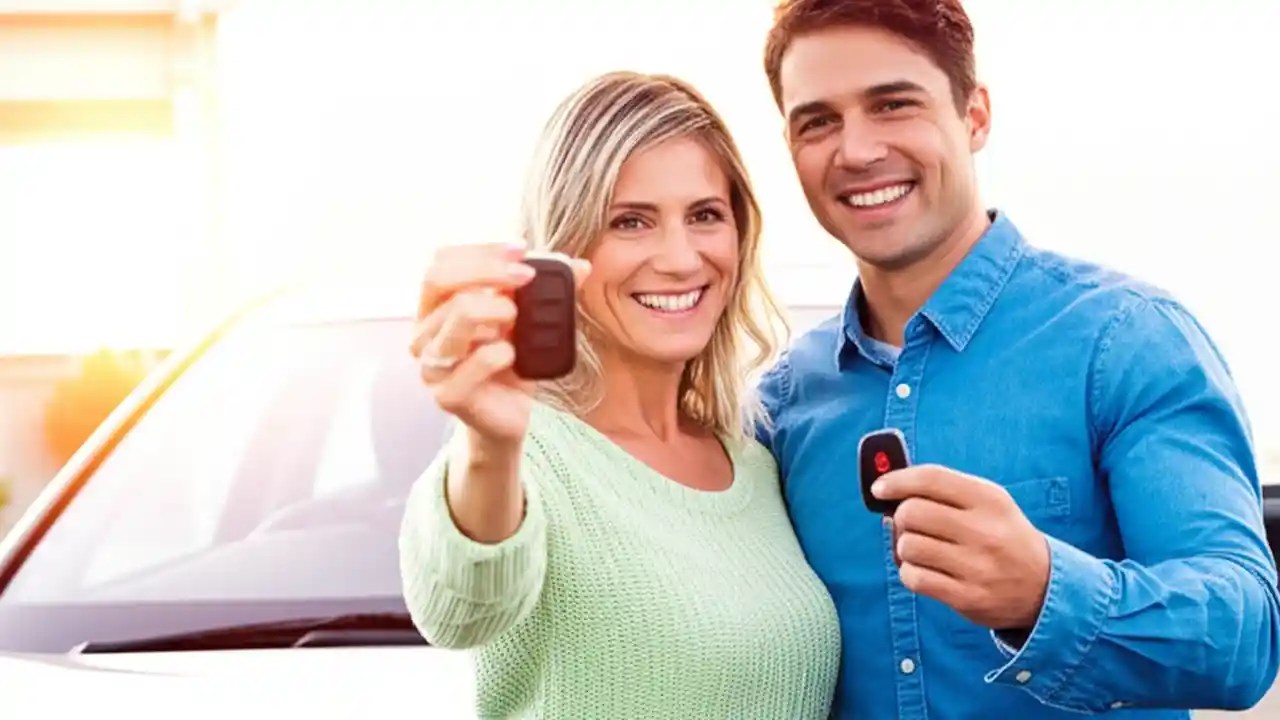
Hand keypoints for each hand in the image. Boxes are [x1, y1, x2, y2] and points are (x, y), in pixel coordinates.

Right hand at [410, 243, 589, 445]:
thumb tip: (581, 266)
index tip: (521, 249)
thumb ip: (547, 291)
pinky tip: (514, 358)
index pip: (441, 262)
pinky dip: (505, 352)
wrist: (512, 417)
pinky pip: (479, 358)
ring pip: (459, 313)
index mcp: (434, 309)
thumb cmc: (511, 363)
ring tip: (517, 323)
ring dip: (499, 309)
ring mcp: (431, 364)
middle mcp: (424, 333)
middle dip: (488, 270)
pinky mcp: (447, 394)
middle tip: (526, 277)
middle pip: (439, 279)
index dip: (480, 250)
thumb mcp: (528, 319)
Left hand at [871, 464, 1050, 629]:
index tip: (879, 488)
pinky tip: (926, 570)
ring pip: (908, 546)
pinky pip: (914, 578)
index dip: (897, 480)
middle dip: (901, 518)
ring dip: (905, 548)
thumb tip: (888, 489)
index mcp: (990, 500)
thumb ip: (944, 490)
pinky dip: (911, 572)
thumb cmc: (1001, 536)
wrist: (1044, 586)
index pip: (932, 479)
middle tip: (911, 525)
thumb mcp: (987, 503)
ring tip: (923, 550)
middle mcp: (985, 531)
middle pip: (912, 513)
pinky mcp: (967, 598)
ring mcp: (977, 567)